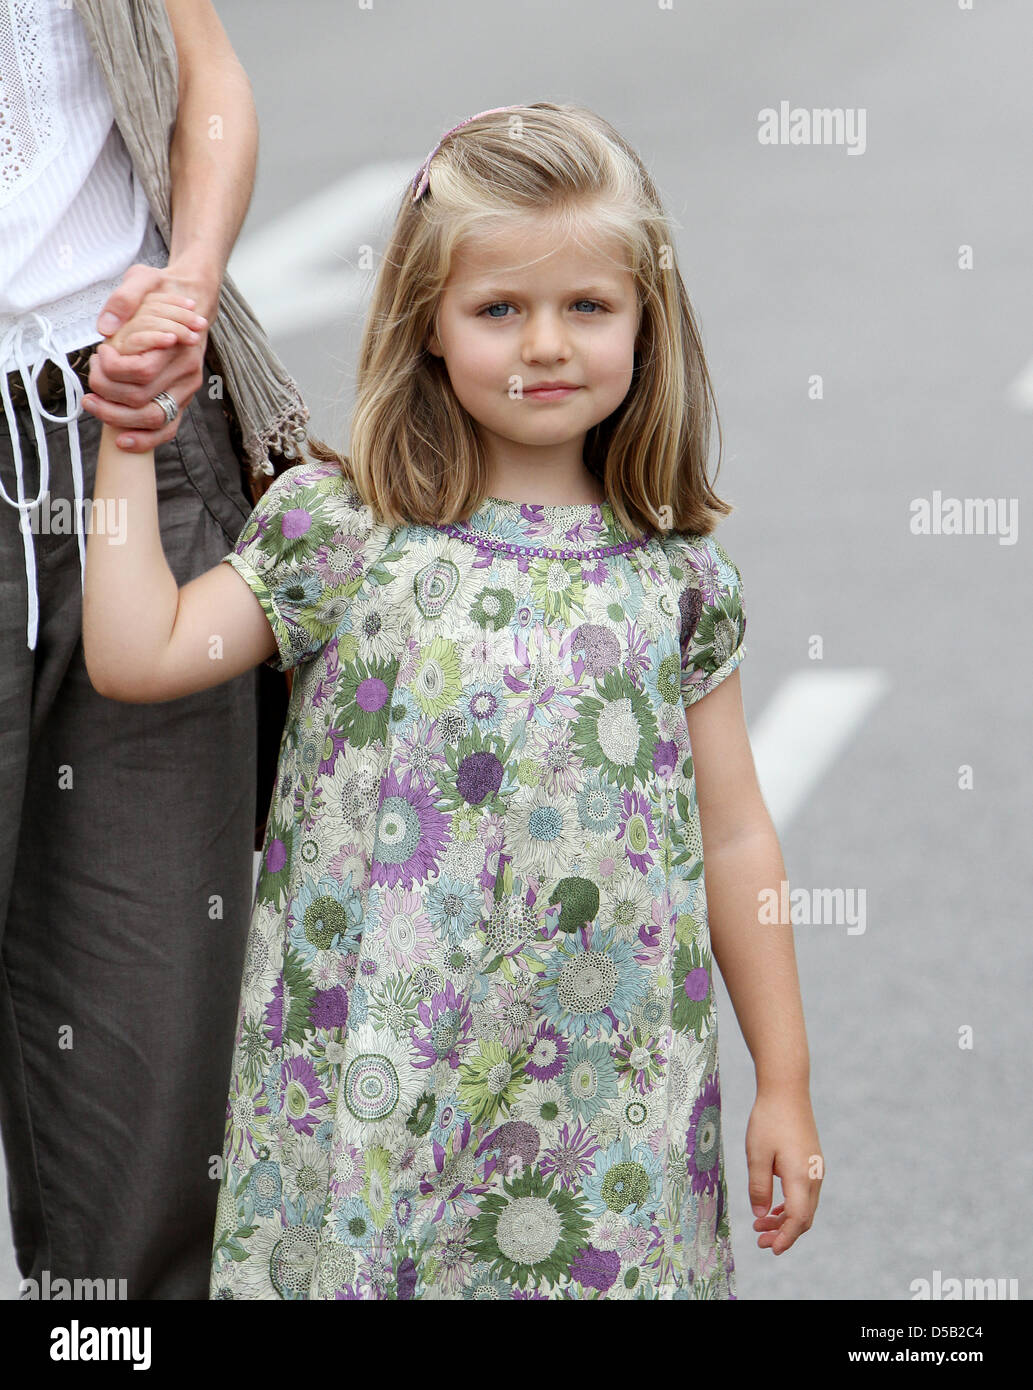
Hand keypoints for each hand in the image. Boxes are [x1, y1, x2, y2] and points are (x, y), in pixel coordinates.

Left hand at [82, 262, 218, 451]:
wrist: (194, 300)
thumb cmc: (165, 291)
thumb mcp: (143, 278)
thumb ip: (124, 299)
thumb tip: (106, 328)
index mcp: (178, 346)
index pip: (141, 370)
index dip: (113, 368)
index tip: (101, 352)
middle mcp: (187, 372)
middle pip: (142, 399)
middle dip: (106, 393)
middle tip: (90, 378)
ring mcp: (186, 390)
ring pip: (153, 418)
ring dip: (118, 418)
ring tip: (92, 404)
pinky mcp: (181, 401)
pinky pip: (167, 430)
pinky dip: (145, 440)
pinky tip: (122, 440)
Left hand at [745, 1082, 822, 1254]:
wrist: (787, 1089)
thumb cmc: (769, 1119)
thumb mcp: (757, 1154)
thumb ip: (759, 1187)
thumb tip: (761, 1216)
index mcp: (801, 1177)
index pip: (798, 1219)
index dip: (785, 1238)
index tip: (770, 1249)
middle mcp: (814, 1176)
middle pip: (804, 1217)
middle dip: (784, 1233)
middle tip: (760, 1241)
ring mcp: (815, 1168)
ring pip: (805, 1206)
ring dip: (786, 1219)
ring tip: (761, 1225)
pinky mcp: (812, 1161)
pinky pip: (805, 1193)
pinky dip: (791, 1205)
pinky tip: (774, 1207)